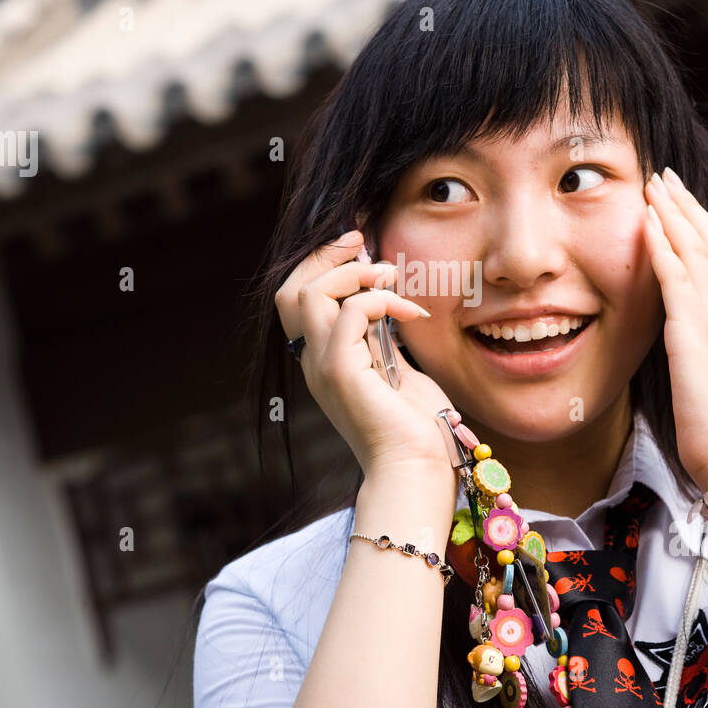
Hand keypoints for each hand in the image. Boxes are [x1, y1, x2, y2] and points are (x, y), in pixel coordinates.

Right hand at [274, 230, 458, 487]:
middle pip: (290, 290)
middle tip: (362, 241)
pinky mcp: (341, 372)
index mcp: (323, 359)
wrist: (417, 467)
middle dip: (325, 255)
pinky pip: (348, 314)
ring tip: (388, 277)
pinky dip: (381, 301)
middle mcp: (314, 361)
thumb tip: (386, 299)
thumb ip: (382, 337)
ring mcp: (323, 367)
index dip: (322, 264)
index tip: (360, 247)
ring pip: (309, 295)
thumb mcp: (396, 369)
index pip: (298, 299)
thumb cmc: (415, 426)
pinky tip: (411, 313)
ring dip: (351, 274)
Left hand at [641, 167, 707, 491]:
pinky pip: (678, 277)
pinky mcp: (695, 334)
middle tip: (666, 175)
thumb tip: (684, 339)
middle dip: (688, 205)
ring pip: (696, 249)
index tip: (684, 201)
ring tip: (654, 182)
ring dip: (674, 212)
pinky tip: (648, 222)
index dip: (702, 225)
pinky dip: (663, 245)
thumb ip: (704, 350)